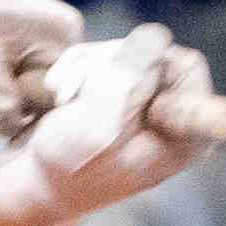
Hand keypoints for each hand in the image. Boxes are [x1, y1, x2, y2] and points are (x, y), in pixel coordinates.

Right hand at [0, 25, 216, 225]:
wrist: (38, 187)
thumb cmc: (69, 170)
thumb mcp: (100, 126)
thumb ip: (130, 81)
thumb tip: (154, 38)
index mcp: (186, 134)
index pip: (186, 65)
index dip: (144, 62)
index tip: (108, 86)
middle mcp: (175, 116)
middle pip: (152, 52)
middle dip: (104, 64)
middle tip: (71, 93)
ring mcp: (148, 104)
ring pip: (124, 51)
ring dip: (85, 68)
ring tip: (62, 97)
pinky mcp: (124, 95)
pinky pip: (106, 59)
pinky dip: (78, 69)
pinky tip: (61, 94)